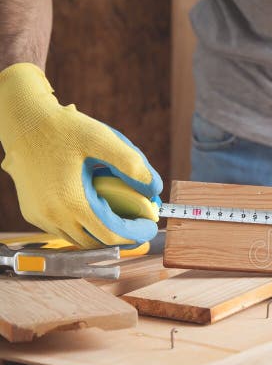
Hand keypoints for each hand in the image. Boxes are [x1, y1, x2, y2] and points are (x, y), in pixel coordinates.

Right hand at [0, 63, 161, 247]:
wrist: (22, 122)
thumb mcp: (102, 139)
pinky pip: (62, 231)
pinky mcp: (32, 212)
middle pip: (96, 243)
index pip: (111, 235)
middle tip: (140, 225)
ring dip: (101, 235)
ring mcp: (40, 216)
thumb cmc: (63, 129)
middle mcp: (53, 215)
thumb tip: (155, 189)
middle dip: (122, 238)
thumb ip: (132, 164)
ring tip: (122, 220)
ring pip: (78, 240)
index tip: (150, 228)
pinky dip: (83, 228)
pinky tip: (97, 213)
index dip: (135, 234)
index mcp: (71, 202)